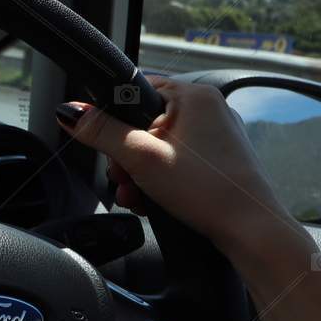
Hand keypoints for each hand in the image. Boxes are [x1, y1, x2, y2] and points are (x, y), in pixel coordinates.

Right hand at [56, 76, 310, 265]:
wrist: (251, 231)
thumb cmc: (206, 190)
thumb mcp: (141, 158)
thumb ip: (101, 132)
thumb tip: (70, 111)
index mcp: (195, 96)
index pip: (137, 89)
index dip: (114, 116)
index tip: (107, 143)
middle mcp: (209, 110)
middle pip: (144, 123)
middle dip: (125, 156)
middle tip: (125, 178)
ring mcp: (216, 137)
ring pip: (158, 147)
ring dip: (138, 173)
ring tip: (138, 196)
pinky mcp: (218, 162)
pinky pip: (175, 163)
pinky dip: (159, 180)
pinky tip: (153, 200)